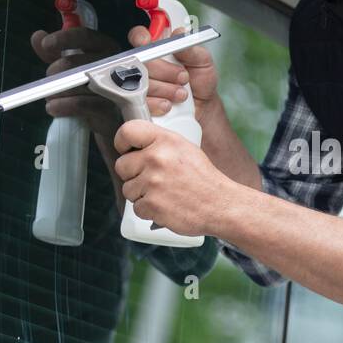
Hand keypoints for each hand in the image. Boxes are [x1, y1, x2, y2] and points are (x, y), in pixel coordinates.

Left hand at [31, 26, 128, 140]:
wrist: (109, 126)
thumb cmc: (91, 92)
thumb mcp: (72, 69)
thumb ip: (55, 53)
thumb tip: (37, 36)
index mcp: (107, 50)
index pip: (86, 36)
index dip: (63, 38)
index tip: (46, 44)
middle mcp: (115, 65)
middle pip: (76, 61)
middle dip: (55, 71)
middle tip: (48, 81)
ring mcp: (115, 89)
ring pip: (77, 83)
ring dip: (56, 91)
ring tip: (51, 97)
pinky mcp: (111, 111)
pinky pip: (81, 104)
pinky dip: (62, 106)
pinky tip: (53, 108)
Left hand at [113, 119, 229, 237]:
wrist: (221, 205)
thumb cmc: (203, 179)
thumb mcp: (185, 148)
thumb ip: (160, 144)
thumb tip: (134, 146)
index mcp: (166, 140)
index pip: (127, 131)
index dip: (122, 142)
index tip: (126, 150)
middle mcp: (157, 158)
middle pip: (122, 165)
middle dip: (133, 174)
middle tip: (153, 179)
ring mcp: (153, 182)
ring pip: (128, 189)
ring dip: (141, 194)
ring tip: (163, 194)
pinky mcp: (152, 205)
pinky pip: (137, 207)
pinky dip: (148, 210)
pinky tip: (165, 206)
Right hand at [125, 25, 220, 125]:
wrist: (203, 106)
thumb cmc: (200, 80)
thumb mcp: (202, 60)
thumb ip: (190, 47)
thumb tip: (180, 33)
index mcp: (159, 48)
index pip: (140, 36)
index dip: (140, 37)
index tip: (147, 41)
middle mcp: (147, 64)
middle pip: (141, 62)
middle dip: (165, 70)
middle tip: (183, 77)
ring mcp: (141, 83)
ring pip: (142, 83)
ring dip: (166, 89)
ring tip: (182, 92)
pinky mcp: (141, 102)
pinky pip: (142, 102)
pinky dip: (159, 103)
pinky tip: (169, 103)